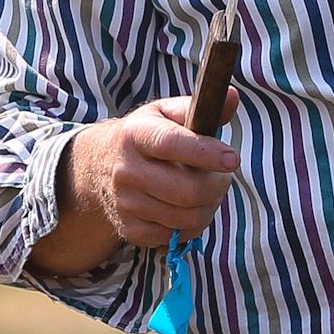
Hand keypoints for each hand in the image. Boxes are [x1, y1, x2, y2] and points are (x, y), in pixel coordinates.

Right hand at [78, 91, 240, 248]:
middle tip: (223, 175)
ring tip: (209, 190)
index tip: (232, 159)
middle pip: (186, 190)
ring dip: (210, 206)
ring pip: (186, 217)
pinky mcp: (129, 229)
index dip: (206, 153)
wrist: (102, 166)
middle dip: (217, 185)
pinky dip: (192, 226)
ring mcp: (125, 202)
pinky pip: (175, 236)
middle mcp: (126, 170)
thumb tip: (232, 97)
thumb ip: (200, 106)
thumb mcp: (167, 113)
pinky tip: (190, 208)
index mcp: (136, 135)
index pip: (172, 145)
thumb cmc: (148, 135)